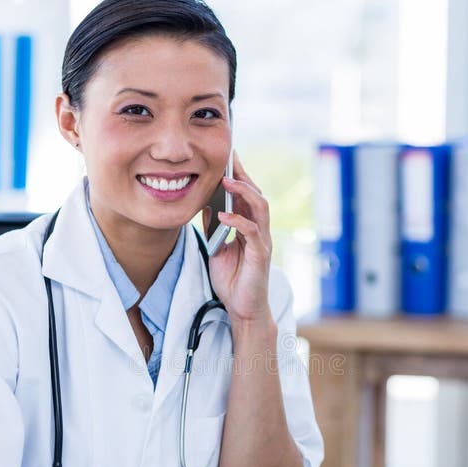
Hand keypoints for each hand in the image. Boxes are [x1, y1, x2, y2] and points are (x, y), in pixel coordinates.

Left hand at [203, 152, 272, 325]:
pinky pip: (252, 232)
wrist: (242, 309)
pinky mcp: (261, 255)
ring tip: (227, 180)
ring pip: (260, 208)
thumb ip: (213, 227)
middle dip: (243, 175)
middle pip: (256, 195)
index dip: (239, 175)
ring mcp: (262, 242)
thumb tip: (205, 204)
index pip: (247, 195)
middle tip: (229, 159)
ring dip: (244, 192)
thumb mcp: (216, 248)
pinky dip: (238, 221)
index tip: (228, 157)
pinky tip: (224, 214)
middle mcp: (260, 231)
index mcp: (250, 227)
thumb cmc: (232, 281)